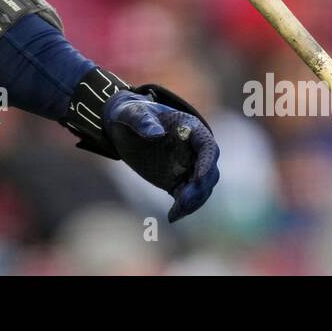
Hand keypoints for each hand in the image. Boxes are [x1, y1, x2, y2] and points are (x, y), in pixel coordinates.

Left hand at [103, 88, 219, 222]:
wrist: (123, 126)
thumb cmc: (131, 114)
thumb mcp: (132, 114)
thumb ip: (143, 121)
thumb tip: (156, 134)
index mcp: (190, 128)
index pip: (207, 147)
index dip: (206, 163)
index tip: (199, 179)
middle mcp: (194, 149)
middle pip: (209, 172)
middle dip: (200, 188)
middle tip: (183, 201)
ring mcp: (187, 166)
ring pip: (201, 188)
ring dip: (193, 202)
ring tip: (176, 212)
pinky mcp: (176, 180)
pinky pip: (186, 197)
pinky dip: (183, 208)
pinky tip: (172, 216)